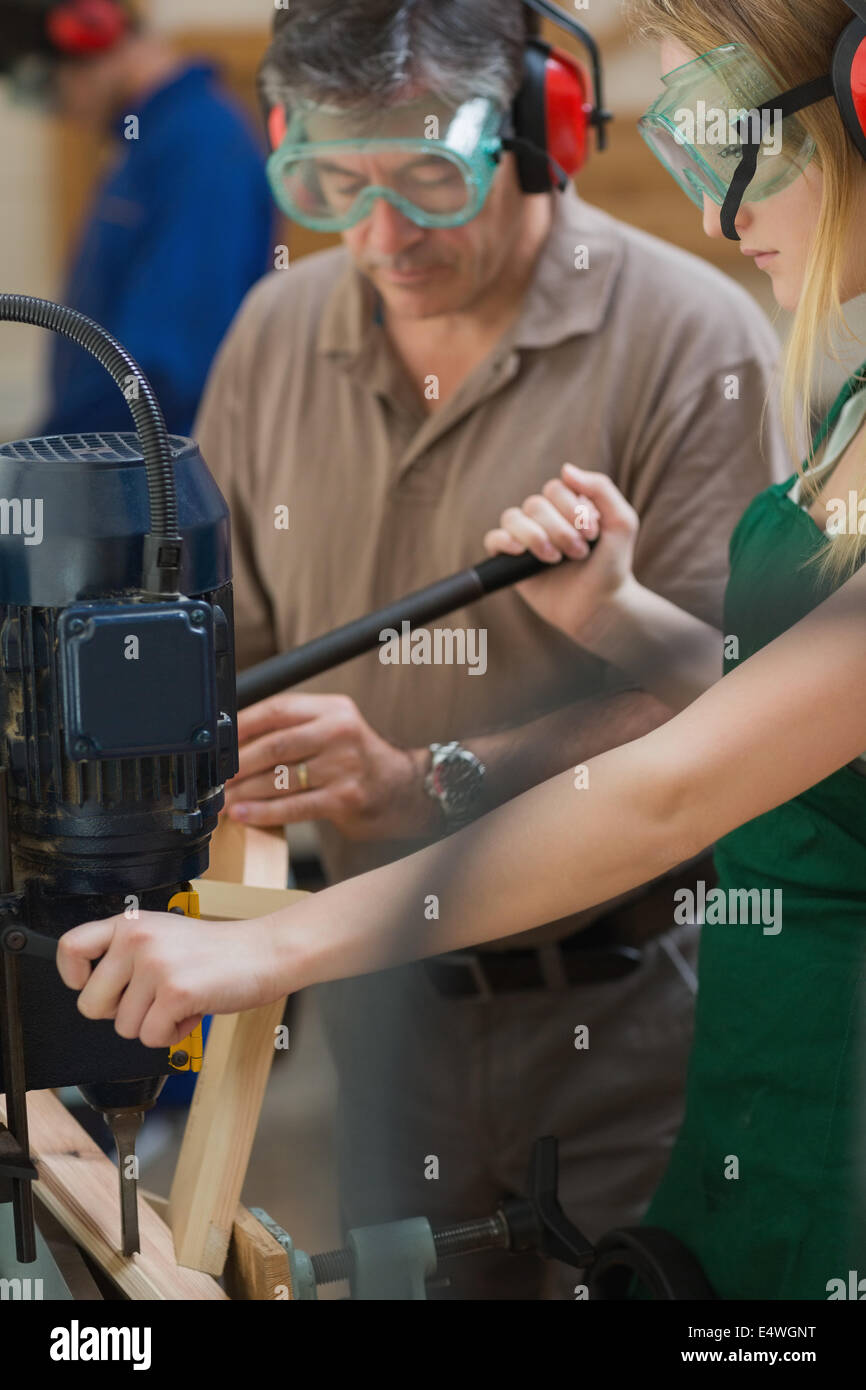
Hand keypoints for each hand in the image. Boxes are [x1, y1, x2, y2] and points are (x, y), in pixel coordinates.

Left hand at [57, 912, 288, 1048]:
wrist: (265, 952)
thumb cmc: (216, 952)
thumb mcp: (164, 935)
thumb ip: (128, 954)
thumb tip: (93, 994)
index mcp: (130, 923)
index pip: (71, 948)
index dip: (74, 978)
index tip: (92, 986)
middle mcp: (137, 939)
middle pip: (91, 1004)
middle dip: (121, 1014)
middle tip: (154, 999)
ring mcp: (155, 965)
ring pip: (124, 1027)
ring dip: (154, 1025)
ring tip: (181, 1000)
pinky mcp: (175, 992)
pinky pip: (152, 1037)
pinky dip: (174, 1035)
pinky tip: (192, 1012)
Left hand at [225, 692, 435, 839]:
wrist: (406, 790)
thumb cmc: (358, 761)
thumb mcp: (334, 731)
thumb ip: (295, 729)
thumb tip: (236, 742)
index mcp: (333, 709)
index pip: (278, 710)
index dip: (242, 725)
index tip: (217, 741)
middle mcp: (340, 732)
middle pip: (274, 745)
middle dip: (237, 765)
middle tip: (215, 777)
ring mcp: (344, 766)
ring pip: (280, 778)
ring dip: (244, 791)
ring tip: (222, 799)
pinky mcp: (345, 798)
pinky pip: (294, 806)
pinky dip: (263, 812)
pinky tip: (243, 814)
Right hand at [483, 464, 638, 640]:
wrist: (600, 607)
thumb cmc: (612, 566)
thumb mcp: (622, 522)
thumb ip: (601, 489)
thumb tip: (565, 469)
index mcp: (568, 505)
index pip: (555, 488)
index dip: (572, 509)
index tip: (593, 535)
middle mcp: (545, 518)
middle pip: (535, 504)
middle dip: (559, 529)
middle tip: (579, 553)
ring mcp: (526, 539)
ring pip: (512, 517)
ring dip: (535, 536)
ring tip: (554, 559)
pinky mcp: (511, 562)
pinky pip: (493, 539)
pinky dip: (504, 541)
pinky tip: (520, 552)